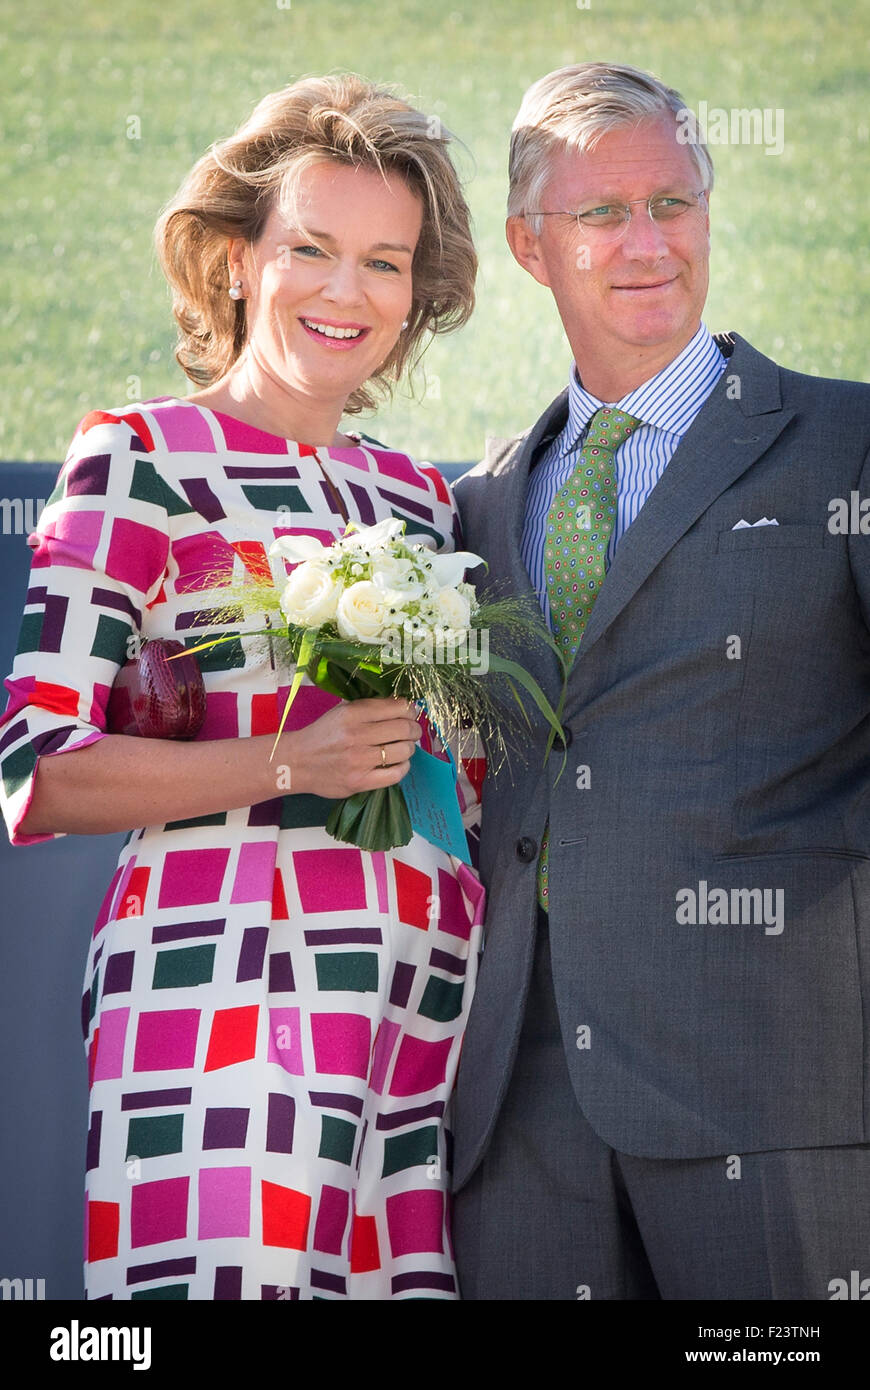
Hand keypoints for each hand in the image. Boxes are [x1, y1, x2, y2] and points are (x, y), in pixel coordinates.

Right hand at [280, 697, 421, 798]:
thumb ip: (369, 708)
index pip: (396, 707)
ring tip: (404, 747)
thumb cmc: (323, 735)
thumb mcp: (342, 712)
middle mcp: (356, 735)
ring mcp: (359, 760)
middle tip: (413, 731)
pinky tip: (398, 763)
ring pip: (403, 750)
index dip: (410, 709)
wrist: (297, 762)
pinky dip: (403, 767)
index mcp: (352, 714)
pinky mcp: (360, 782)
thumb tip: (404, 706)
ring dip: (409, 748)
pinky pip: (396, 774)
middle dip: (414, 729)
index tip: (411, 713)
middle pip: (404, 728)